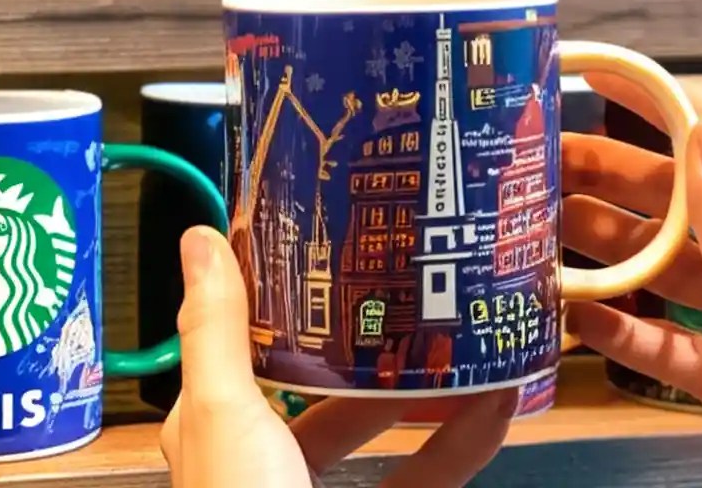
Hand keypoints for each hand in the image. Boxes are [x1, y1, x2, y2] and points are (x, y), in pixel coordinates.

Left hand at [160, 227, 516, 487]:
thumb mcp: (223, 415)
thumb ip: (216, 330)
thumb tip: (201, 238)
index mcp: (219, 426)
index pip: (246, 342)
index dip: (283, 293)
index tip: (331, 243)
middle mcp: (268, 459)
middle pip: (328, 386)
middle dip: (377, 343)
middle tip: (422, 288)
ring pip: (388, 434)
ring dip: (432, 391)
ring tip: (472, 340)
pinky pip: (428, 475)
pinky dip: (465, 441)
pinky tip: (500, 407)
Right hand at [561, 76, 701, 487]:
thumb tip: (701, 128)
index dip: (654, 100)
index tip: (594, 74)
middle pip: (679, 202)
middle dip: (610, 179)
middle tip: (542, 167)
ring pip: (666, 269)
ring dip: (609, 254)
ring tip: (544, 236)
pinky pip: (669, 338)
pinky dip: (627, 330)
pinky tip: (582, 321)